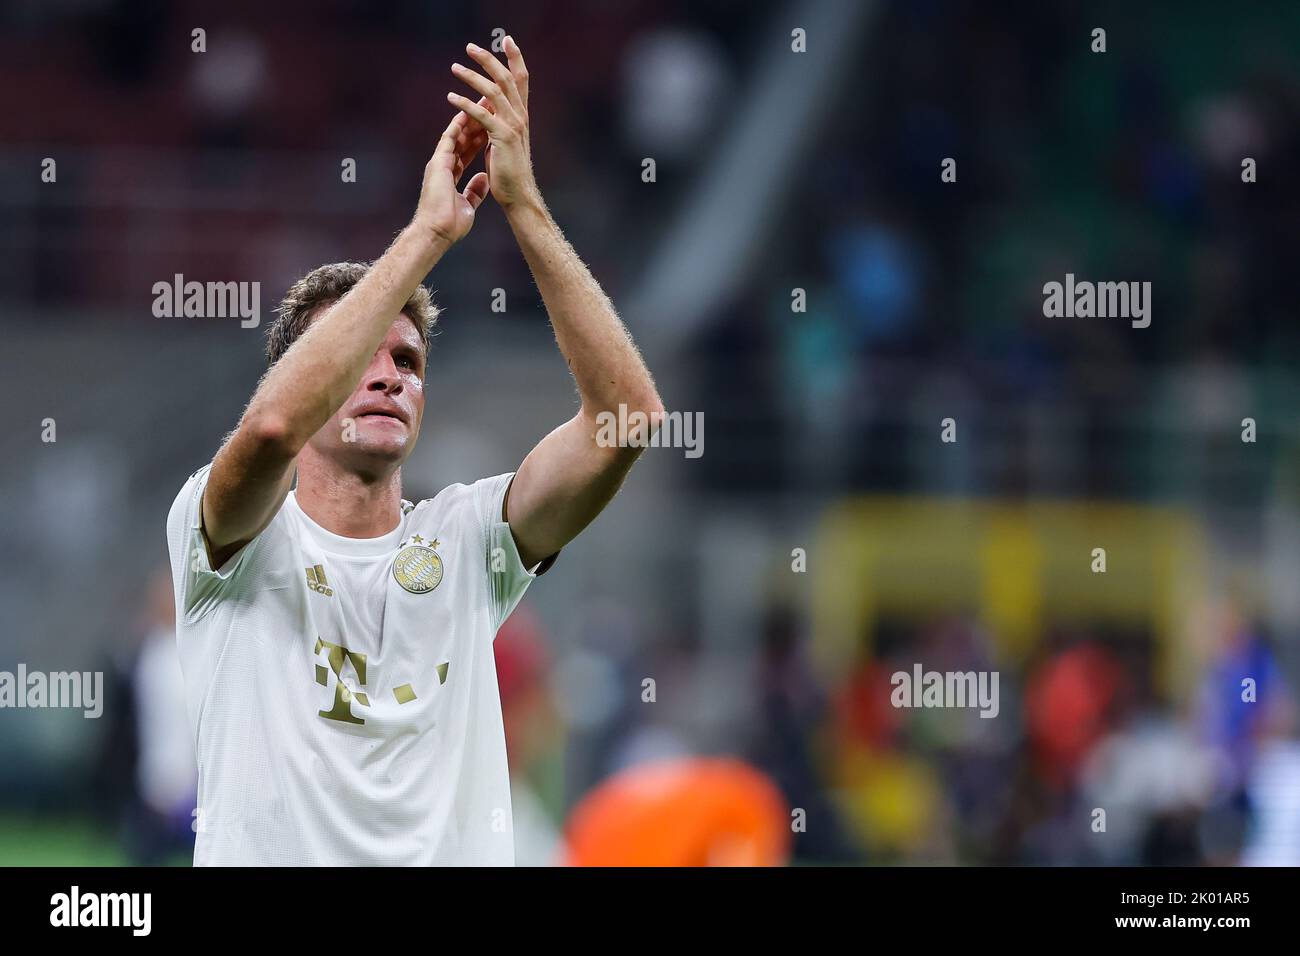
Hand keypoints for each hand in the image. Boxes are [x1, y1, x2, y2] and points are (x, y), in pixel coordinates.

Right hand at [412, 110, 491, 246]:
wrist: (438, 233)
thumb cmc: (451, 225)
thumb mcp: (468, 205)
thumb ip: (475, 191)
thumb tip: (484, 179)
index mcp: (451, 173)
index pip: (468, 150)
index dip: (480, 136)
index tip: (492, 122)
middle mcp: (444, 164)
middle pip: (463, 137)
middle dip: (476, 120)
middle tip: (488, 103)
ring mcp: (440, 163)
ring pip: (456, 134)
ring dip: (469, 117)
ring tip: (480, 101)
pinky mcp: (437, 164)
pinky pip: (448, 140)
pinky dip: (457, 127)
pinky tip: (466, 113)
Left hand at [447, 35, 539, 210]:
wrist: (518, 196)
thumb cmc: (509, 174)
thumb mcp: (503, 143)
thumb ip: (496, 124)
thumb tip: (485, 113)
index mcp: (521, 116)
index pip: (520, 80)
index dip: (515, 59)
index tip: (507, 41)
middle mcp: (520, 117)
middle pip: (506, 79)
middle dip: (489, 60)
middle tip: (470, 47)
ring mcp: (513, 127)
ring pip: (494, 92)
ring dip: (472, 77)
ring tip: (455, 67)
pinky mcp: (502, 138)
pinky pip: (481, 115)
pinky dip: (465, 104)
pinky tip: (451, 97)